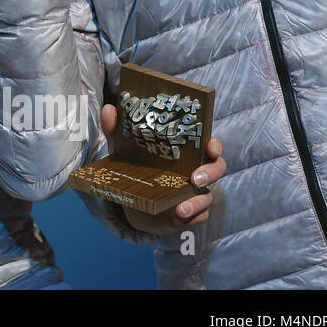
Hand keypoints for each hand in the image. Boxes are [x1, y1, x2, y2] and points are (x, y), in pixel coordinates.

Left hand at [101, 103, 226, 235]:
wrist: (133, 203)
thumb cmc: (136, 168)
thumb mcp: (123, 148)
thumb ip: (117, 129)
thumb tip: (109, 109)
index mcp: (187, 152)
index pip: (210, 145)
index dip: (214, 145)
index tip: (210, 147)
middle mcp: (196, 171)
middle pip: (216, 168)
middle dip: (211, 172)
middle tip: (194, 179)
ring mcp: (195, 193)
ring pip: (207, 196)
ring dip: (197, 202)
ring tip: (181, 208)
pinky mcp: (191, 213)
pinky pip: (199, 215)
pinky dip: (192, 217)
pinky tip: (179, 216)